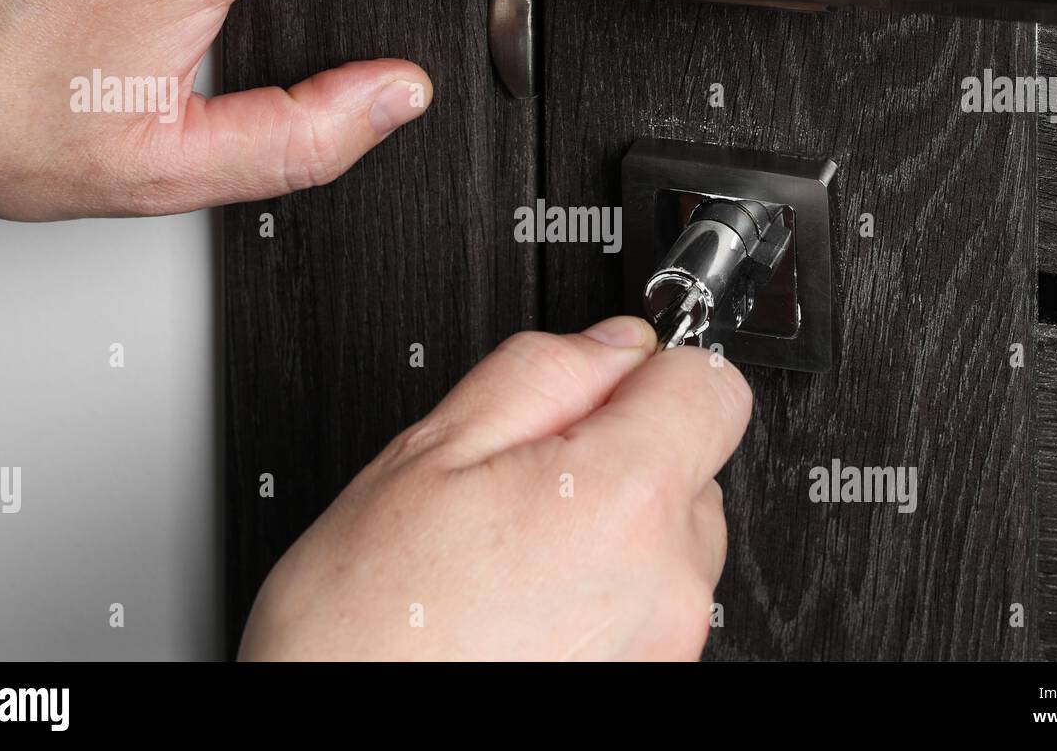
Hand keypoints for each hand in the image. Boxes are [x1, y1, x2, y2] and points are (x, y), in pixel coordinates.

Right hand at [238, 317, 752, 660]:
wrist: (344, 736)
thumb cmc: (368, 626)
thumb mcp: (430, 454)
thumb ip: (541, 375)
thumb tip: (613, 344)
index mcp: (623, 500)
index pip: (712, 386)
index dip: (654, 371)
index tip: (608, 384)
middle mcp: (666, 582)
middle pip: (691, 467)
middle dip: (622, 454)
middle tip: (527, 483)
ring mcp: (666, 646)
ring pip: (670, 541)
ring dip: (614, 530)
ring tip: (515, 556)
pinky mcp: (654, 684)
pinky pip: (652, 606)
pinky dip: (606, 594)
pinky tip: (529, 605)